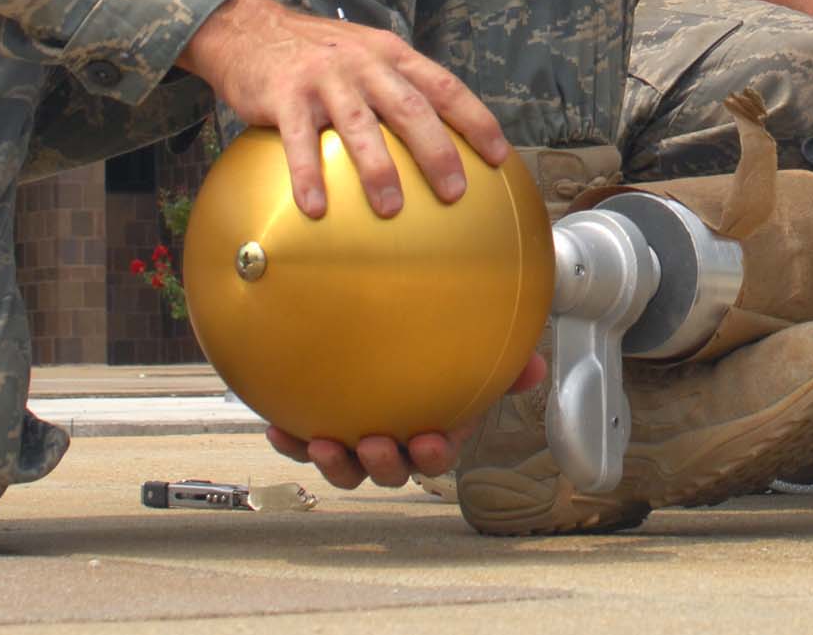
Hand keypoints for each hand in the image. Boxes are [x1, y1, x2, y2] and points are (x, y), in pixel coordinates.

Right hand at [180, 0, 506, 217]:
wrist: (250, 29)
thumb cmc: (316, 53)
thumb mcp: (365, 54)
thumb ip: (397, 85)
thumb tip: (440, 135)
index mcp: (390, 54)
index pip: (443, 85)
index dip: (475, 119)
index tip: (498, 155)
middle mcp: (363, 63)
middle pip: (410, 108)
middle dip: (437, 151)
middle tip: (455, 191)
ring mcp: (324, 78)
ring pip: (359, 125)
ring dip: (378, 169)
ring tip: (392, 208)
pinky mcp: (285, 95)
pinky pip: (299, 141)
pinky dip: (307, 175)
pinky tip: (316, 208)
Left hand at [267, 352, 546, 488]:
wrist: (384, 342)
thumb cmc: (439, 356)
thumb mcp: (475, 356)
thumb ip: (505, 364)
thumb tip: (536, 365)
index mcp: (433, 430)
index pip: (438, 452)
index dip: (434, 454)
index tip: (431, 440)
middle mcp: (393, 441)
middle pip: (389, 469)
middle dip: (382, 465)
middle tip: (373, 443)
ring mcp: (353, 438)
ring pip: (344, 467)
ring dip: (333, 463)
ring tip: (320, 443)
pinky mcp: (317, 427)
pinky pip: (300, 442)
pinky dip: (289, 440)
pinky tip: (276, 425)